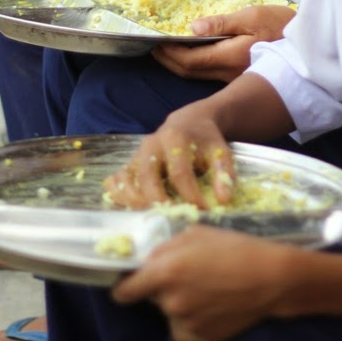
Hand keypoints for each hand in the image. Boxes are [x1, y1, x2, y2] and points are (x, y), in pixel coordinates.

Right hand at [104, 111, 234, 209]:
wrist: (189, 122)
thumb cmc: (205, 141)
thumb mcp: (220, 152)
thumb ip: (224, 174)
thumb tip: (223, 200)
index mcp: (175, 139)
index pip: (180, 173)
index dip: (190, 196)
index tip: (202, 212)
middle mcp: (151, 144)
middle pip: (148, 176)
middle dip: (158, 201)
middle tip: (171, 219)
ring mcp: (138, 153)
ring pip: (128, 178)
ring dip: (136, 201)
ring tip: (152, 217)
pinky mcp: (130, 162)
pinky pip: (117, 179)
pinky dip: (119, 194)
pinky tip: (130, 207)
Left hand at [113, 226, 291, 340]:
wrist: (271, 279)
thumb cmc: (233, 247)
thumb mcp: (195, 234)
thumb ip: (164, 248)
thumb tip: (146, 260)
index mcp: (164, 272)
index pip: (122, 292)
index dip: (124, 286)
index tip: (129, 282)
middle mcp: (169, 302)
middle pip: (151, 298)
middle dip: (162, 288)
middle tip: (188, 276)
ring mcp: (184, 324)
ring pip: (170, 313)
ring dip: (179, 303)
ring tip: (206, 290)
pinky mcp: (200, 340)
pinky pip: (184, 329)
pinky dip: (191, 320)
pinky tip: (212, 306)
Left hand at [151, 4, 296, 81]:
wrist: (310, 47)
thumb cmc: (283, 27)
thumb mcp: (252, 16)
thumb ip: (222, 23)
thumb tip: (193, 27)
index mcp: (228, 57)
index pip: (189, 60)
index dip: (168, 53)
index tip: (155, 42)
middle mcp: (228, 72)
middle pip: (189, 72)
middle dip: (168, 61)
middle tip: (154, 48)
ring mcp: (235, 77)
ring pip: (199, 74)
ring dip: (181, 63)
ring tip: (169, 49)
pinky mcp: (241, 75)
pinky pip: (211, 73)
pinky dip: (196, 63)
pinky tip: (195, 52)